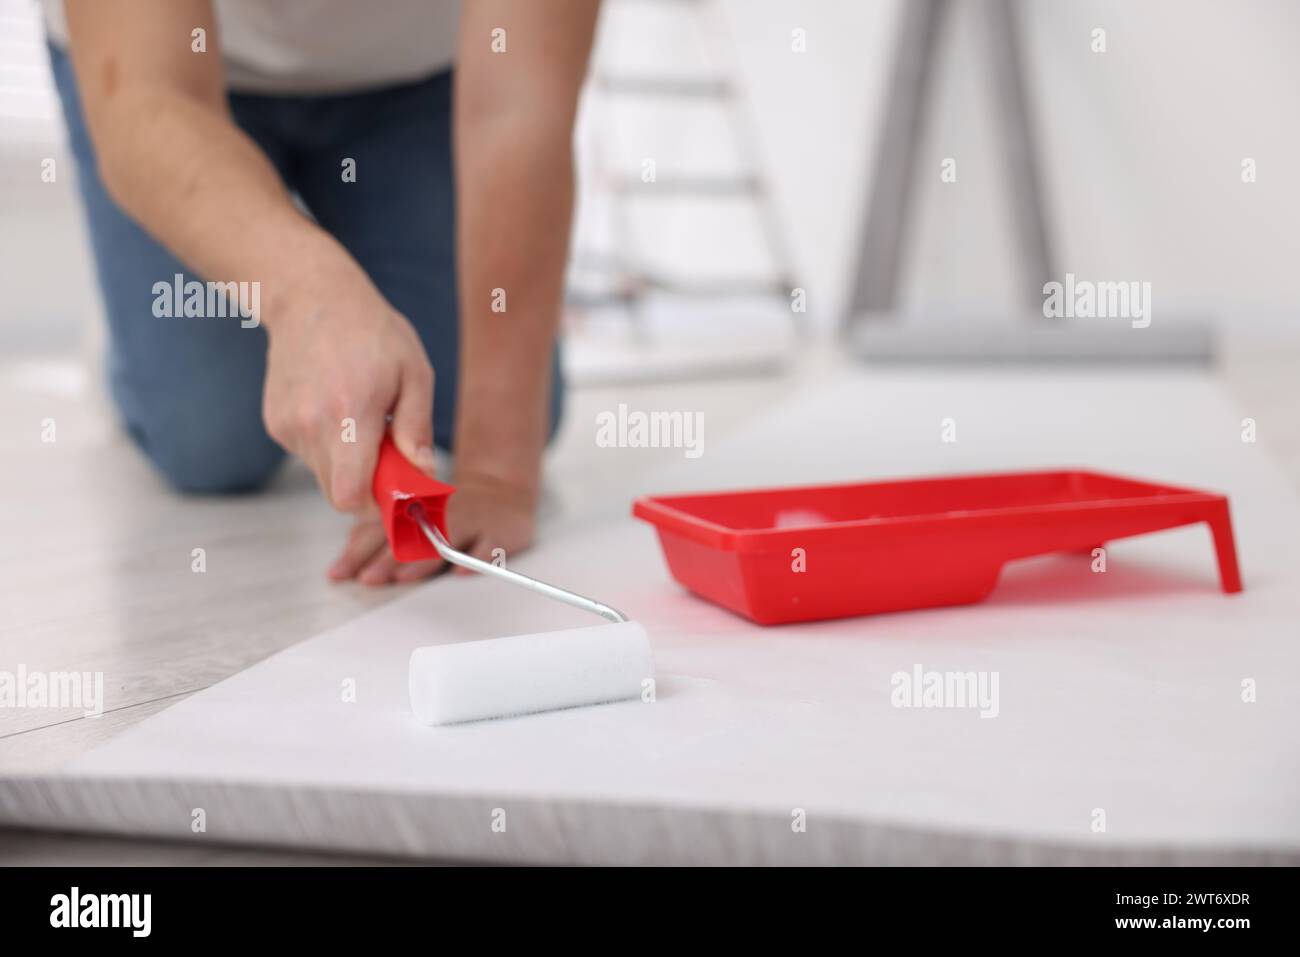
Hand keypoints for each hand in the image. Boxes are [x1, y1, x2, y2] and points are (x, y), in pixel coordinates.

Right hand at [263, 267, 436, 513]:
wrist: (310, 298)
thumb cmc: (371, 333)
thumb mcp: (414, 373)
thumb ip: (416, 429)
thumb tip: (422, 474)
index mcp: (349, 414)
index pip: (349, 495)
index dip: (373, 507)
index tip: (395, 494)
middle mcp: (311, 424)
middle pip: (337, 494)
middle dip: (367, 486)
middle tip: (388, 455)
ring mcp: (287, 425)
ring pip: (323, 475)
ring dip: (348, 463)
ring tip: (361, 420)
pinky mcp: (275, 423)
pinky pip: (308, 454)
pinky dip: (328, 445)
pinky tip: (337, 408)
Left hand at [329, 472, 538, 584]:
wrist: (501, 493)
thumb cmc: (449, 512)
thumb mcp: (413, 513)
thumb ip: (381, 532)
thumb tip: (349, 549)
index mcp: (414, 510)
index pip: (381, 531)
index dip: (359, 552)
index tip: (340, 572)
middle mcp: (440, 515)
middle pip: (410, 538)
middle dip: (386, 559)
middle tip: (368, 578)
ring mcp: (471, 522)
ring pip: (446, 540)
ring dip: (424, 560)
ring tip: (404, 576)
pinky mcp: (499, 532)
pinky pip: (488, 546)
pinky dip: (475, 559)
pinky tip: (460, 572)